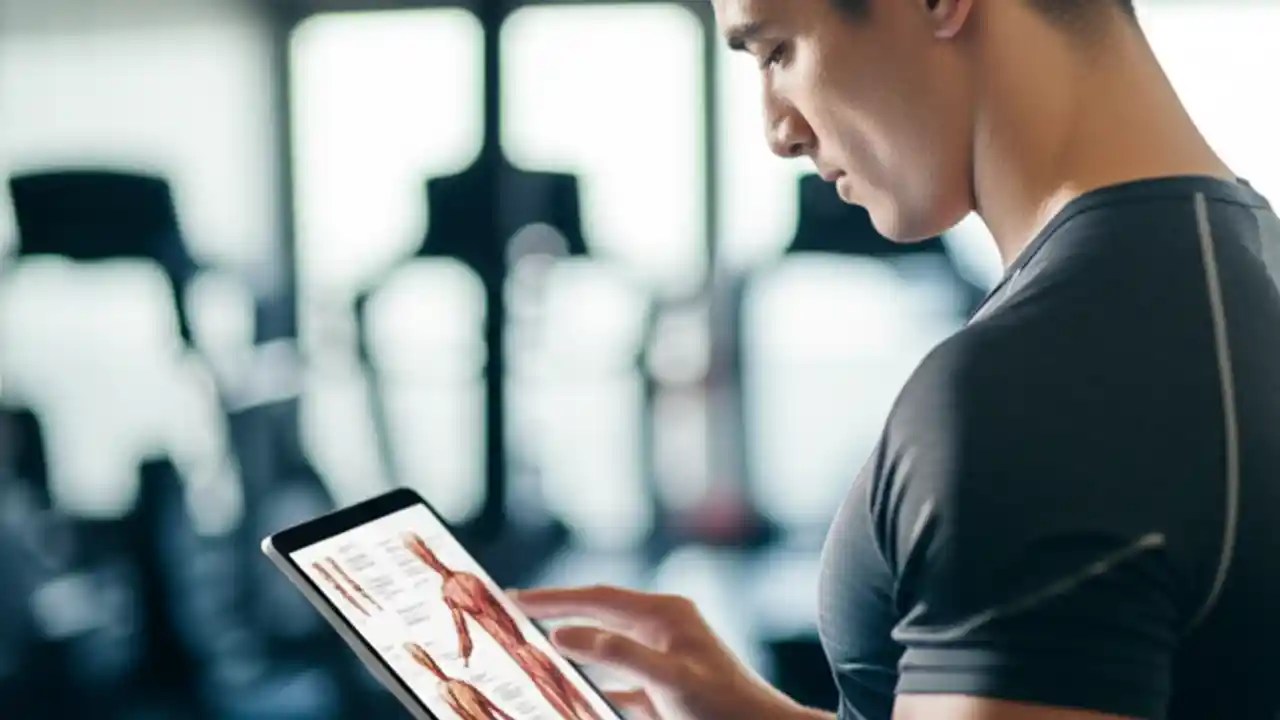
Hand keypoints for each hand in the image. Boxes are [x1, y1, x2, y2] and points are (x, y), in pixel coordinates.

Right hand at [510, 585, 830, 719]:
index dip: (554, 598)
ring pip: (607, 645)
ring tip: (536, 649)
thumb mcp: (668, 680)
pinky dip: (595, 682)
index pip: (598, 597)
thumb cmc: (725, 709)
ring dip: (574, 646)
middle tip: (515, 613)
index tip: (514, 599)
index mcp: (665, 614)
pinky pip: (621, 678)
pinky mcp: (668, 686)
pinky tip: (576, 694)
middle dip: (558, 614)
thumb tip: (563, 635)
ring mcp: (667, 655)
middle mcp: (665, 627)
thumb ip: (617, 655)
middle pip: (599, 613)